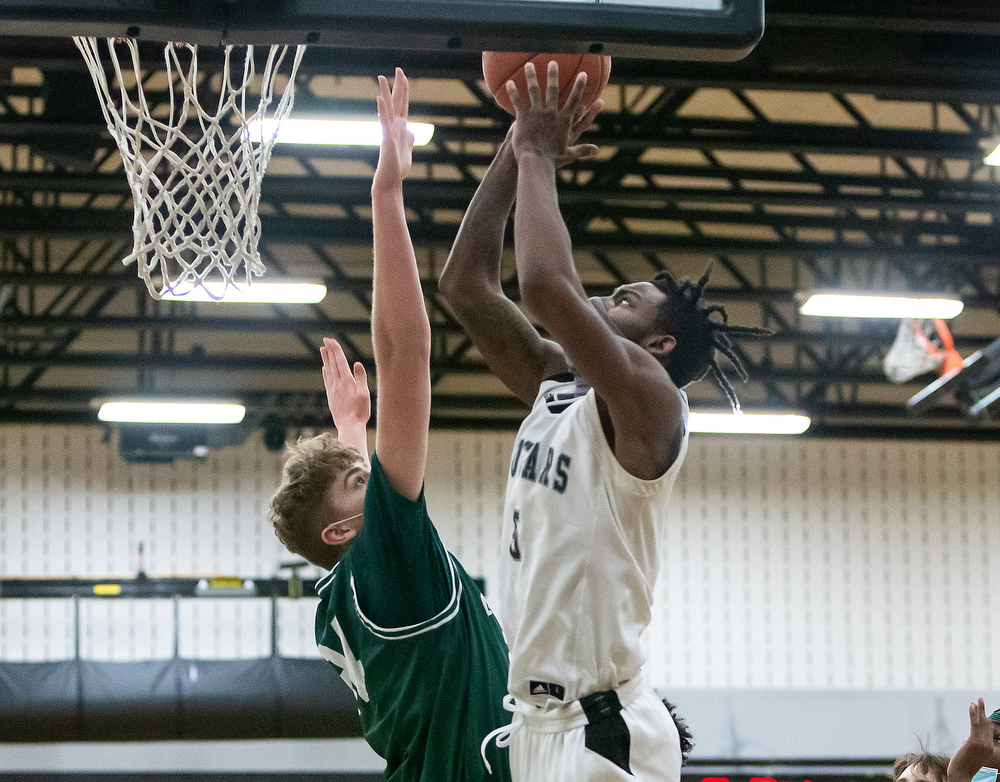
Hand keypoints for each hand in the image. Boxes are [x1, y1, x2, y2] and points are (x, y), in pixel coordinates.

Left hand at [320, 337, 370, 432]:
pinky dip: (325, 372)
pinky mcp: (331, 397)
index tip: (331, 340)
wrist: (349, 427)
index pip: (340, 361)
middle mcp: (337, 384)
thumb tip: (356, 364)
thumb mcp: (364, 394)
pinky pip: (327, 381)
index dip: (335, 349)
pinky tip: (324, 368)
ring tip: (322, 350)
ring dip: (325, 359)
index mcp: (347, 381)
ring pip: (328, 371)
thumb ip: (360, 378)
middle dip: (329, 351)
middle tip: (325, 340)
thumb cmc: (359, 412)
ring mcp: (333, 390)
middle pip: (332, 363)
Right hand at [375, 67, 413, 182]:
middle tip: (398, 68)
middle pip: (397, 101)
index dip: (403, 89)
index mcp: (400, 127)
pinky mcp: (387, 138)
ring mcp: (390, 131)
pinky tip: (380, 99)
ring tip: (380, 77)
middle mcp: (394, 126)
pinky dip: (383, 110)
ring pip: (387, 108)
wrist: (390, 180)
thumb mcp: (408, 151)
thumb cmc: (398, 168)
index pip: (403, 104)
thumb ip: (409, 140)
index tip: (402, 75)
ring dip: (384, 92)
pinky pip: (384, 122)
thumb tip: (411, 132)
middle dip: (398, 85)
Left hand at [505, 60, 600, 164]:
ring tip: (529, 65)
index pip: (575, 100)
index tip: (583, 74)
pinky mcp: (523, 118)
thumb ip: (583, 150)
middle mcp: (551, 113)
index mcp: (564, 120)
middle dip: (553, 75)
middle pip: (553, 89)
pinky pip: (518, 102)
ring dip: (531, 76)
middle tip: (552, 62)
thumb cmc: (552, 160)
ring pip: (534, 91)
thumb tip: (597, 151)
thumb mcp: (569, 154)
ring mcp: (536, 113)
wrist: (535, 162)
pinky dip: (513, 92)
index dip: (579, 86)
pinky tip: (509, 82)